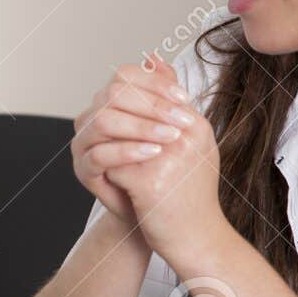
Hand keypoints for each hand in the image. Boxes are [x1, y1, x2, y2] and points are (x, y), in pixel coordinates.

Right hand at [73, 55, 196, 223]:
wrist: (157, 207)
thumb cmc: (163, 165)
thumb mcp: (169, 124)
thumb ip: (161, 92)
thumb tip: (156, 56)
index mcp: (109, 101)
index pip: (124, 76)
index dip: (155, 84)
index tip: (185, 100)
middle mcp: (91, 116)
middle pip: (112, 95)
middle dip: (152, 105)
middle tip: (183, 120)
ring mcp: (83, 143)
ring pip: (104, 121)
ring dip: (141, 127)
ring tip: (170, 137)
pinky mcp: (82, 169)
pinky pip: (99, 154)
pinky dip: (128, 151)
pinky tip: (153, 153)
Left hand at [102, 74, 228, 266]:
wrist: (196, 239)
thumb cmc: (187, 193)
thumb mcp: (186, 142)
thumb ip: (167, 101)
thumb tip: (150, 58)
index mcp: (193, 123)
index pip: (146, 83)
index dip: (122, 95)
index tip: (114, 111)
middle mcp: (184, 135)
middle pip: (123, 102)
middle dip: (106, 118)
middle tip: (101, 136)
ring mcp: (169, 157)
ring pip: (113, 133)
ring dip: (106, 148)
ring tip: (109, 160)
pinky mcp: (150, 182)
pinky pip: (112, 164)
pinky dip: (108, 174)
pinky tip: (116, 186)